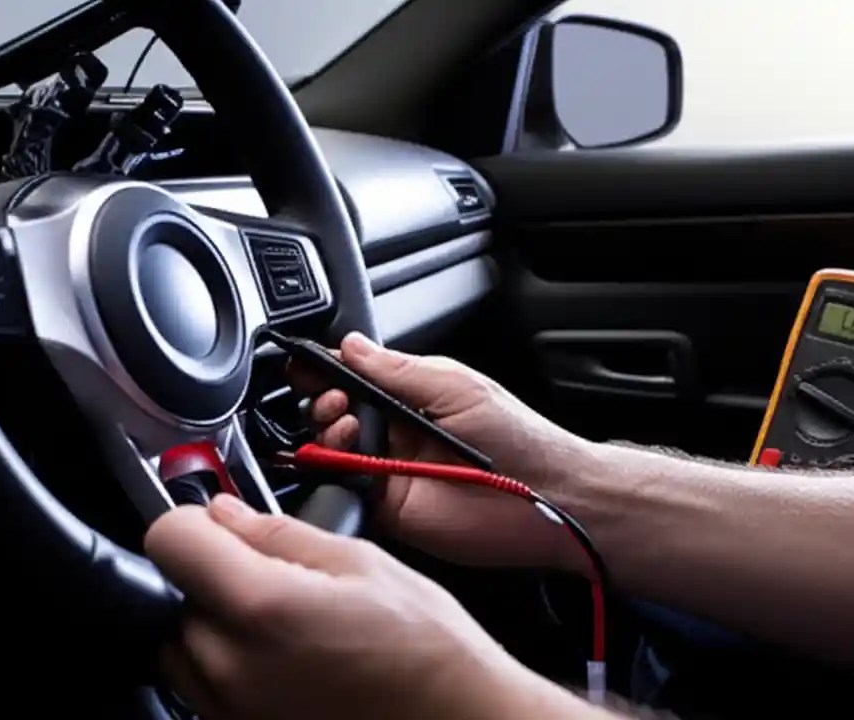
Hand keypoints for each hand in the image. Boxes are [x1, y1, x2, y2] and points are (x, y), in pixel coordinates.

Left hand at [145, 495, 598, 719]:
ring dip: (215, 623)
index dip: (194, 521)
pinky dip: (228, 665)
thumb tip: (223, 512)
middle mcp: (231, 666)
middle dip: (212, 575)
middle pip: (175, 592)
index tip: (221, 525)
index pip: (167, 540)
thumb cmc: (427, 651)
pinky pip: (204, 687)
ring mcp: (230, 709)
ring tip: (283, 624)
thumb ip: (278, 534)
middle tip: (274, 578)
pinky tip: (285, 660)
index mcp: (260, 606)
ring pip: (183, 643)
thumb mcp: (360, 563)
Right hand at [296, 333, 596, 571]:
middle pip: (333, 414)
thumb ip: (398, 369)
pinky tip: (341, 459)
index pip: (353, 378)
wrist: (548, 497)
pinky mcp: (385, 508)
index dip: (326, 370)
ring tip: (344, 425)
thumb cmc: (518, 438)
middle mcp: (392, 434)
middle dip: (320, 400)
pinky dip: (331, 474)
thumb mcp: (456, 386)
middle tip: (332, 399)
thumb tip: (350, 345)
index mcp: (408, 398)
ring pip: (331, 450)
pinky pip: (343, 489)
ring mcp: (386, 471)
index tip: (305, 365)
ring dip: (325, 433)